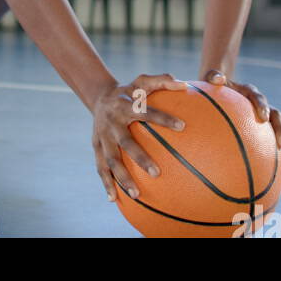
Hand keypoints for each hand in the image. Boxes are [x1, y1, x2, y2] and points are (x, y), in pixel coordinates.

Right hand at [92, 73, 186, 202]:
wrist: (99, 97)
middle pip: (125, 142)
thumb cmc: (130, 91)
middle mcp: (112, 122)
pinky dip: (106, 184)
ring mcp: (101, 137)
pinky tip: (114, 200)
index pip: (145, 110)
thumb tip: (185, 85)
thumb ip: (163, 81)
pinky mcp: (96, 148)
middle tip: (157, 173)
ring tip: (136, 194)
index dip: (162, 118)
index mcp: (125, 105)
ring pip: (110, 160)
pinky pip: (100, 168)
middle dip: (139, 158)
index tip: (183, 127)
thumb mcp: (143, 82)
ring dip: (122, 178)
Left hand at [204, 70, 280, 177]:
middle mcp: (259, 107)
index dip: (262, 106)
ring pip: (276, 135)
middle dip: (280, 131)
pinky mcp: (258, 133)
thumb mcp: (210, 78)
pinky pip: (267, 148)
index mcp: (248, 94)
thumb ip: (213, 76)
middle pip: (275, 117)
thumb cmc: (212, 85)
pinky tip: (272, 180)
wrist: (218, 88)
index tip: (262, 117)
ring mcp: (261, 121)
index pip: (258, 97)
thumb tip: (218, 78)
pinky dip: (271, 162)